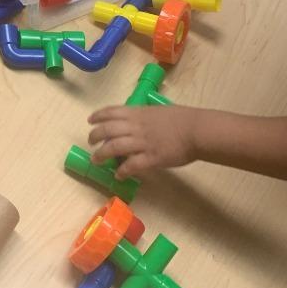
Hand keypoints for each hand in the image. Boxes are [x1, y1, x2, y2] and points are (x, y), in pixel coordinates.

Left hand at [86, 105, 200, 179]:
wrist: (196, 130)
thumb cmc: (182, 119)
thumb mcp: (157, 112)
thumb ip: (144, 117)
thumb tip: (135, 122)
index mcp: (138, 113)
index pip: (112, 112)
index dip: (99, 116)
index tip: (90, 120)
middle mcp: (136, 127)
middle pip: (108, 130)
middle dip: (95, 136)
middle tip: (91, 142)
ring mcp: (143, 142)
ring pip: (114, 147)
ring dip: (102, 154)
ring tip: (96, 160)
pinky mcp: (151, 158)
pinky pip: (132, 165)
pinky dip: (122, 171)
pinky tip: (118, 175)